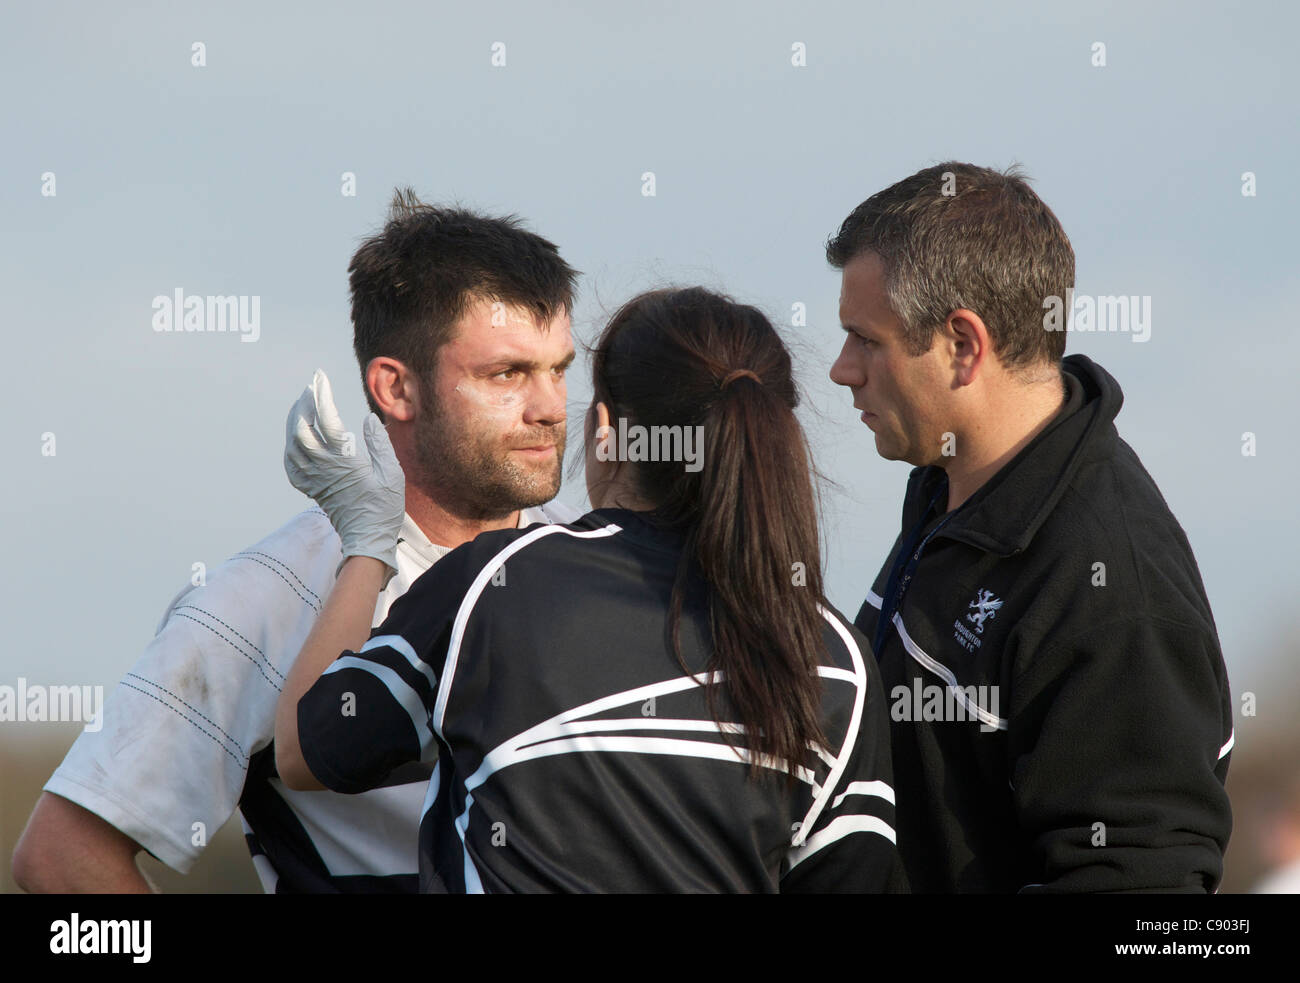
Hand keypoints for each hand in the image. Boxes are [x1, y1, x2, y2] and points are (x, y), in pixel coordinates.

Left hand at [284, 369, 404, 584]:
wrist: (367, 539)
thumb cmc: (384, 508)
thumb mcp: (391, 474)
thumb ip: (380, 444)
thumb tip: (368, 419)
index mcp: (342, 461)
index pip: (325, 421)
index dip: (321, 397)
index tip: (321, 379)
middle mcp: (322, 469)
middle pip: (301, 429)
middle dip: (303, 403)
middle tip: (312, 386)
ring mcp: (313, 479)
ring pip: (292, 445)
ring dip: (295, 421)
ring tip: (304, 405)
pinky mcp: (312, 489)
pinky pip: (291, 465)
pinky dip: (290, 447)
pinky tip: (296, 439)